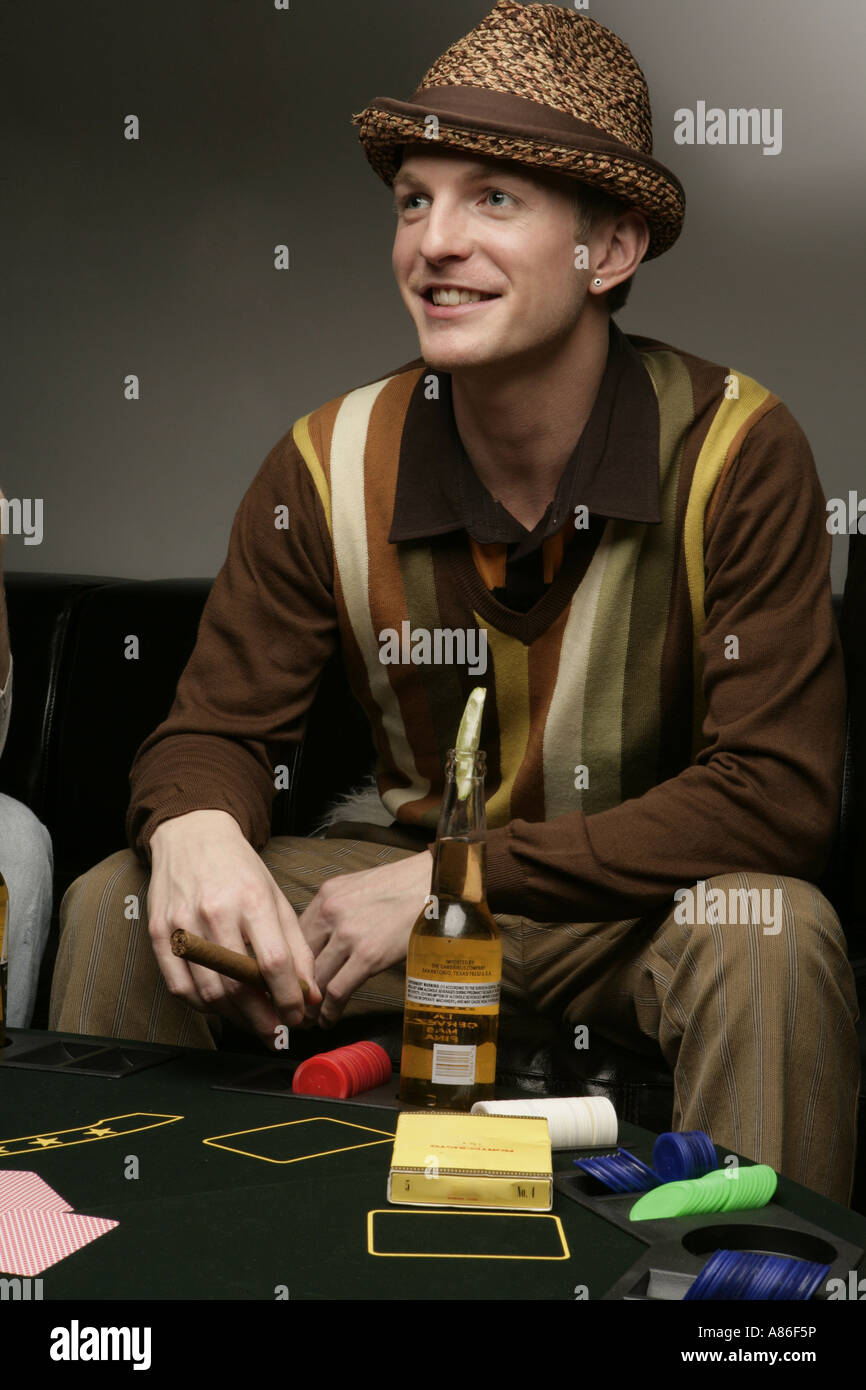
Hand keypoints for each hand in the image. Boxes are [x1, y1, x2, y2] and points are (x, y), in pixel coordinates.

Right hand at [148, 809, 321, 1047]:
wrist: (193, 835)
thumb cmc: (240, 869)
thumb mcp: (276, 898)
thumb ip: (296, 947)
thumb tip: (310, 994)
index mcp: (251, 900)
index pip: (274, 963)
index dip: (288, 999)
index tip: (297, 1017)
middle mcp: (215, 912)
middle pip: (239, 985)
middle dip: (263, 1018)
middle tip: (276, 1033)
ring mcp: (183, 923)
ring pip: (209, 992)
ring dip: (234, 1018)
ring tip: (252, 1021)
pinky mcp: (160, 933)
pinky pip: (179, 987)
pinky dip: (202, 1006)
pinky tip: (221, 1007)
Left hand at [299, 850, 432, 1027]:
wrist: (437, 883)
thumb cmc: (405, 886)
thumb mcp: (360, 887)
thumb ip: (338, 909)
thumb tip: (326, 938)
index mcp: (327, 895)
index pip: (294, 936)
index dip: (290, 964)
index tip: (289, 980)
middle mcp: (331, 912)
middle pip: (299, 959)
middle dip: (295, 986)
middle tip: (293, 1005)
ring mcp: (348, 934)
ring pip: (315, 979)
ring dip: (310, 1005)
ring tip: (308, 1019)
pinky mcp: (368, 956)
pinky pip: (337, 991)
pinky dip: (328, 1012)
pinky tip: (328, 1020)